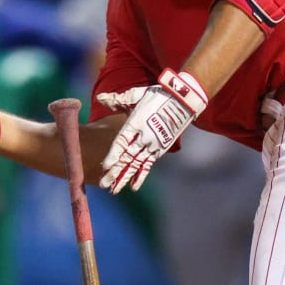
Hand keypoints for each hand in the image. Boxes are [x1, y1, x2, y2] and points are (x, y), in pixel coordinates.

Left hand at [95, 69, 206, 193]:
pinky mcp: (160, 148)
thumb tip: (100, 98)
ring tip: (114, 190)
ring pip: (136, 164)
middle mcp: (145, 136)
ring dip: (125, 178)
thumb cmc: (158, 95)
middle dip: (115, 172)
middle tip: (103, 185)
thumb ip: (117, 99)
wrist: (184, 101)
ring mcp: (153, 144)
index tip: (105, 166)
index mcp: (136, 123)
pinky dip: (141, 176)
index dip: (114, 155)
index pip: (122, 142)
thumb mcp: (137, 94)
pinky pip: (148, 165)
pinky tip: (133, 187)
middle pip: (127, 157)